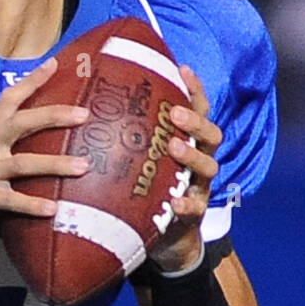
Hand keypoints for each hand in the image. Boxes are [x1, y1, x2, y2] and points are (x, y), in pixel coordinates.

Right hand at [0, 56, 91, 247]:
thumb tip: (16, 147)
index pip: (7, 100)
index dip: (31, 81)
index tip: (55, 63)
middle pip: (21, 123)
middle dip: (53, 116)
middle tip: (84, 114)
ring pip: (24, 163)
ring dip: (56, 164)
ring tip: (84, 166)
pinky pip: (10, 201)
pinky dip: (32, 205)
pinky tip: (53, 210)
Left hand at [147, 65, 221, 271]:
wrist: (162, 236)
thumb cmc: (146, 186)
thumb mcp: (140, 157)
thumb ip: (129, 133)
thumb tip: (94, 97)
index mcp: (187, 141)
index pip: (197, 110)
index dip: (194, 90)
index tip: (183, 69)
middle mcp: (198, 160)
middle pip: (210, 134)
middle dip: (194, 121)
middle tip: (174, 114)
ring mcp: (199, 186)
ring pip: (209, 166)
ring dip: (193, 156)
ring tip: (174, 147)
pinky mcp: (193, 214)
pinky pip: (195, 208)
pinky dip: (187, 204)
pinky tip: (175, 202)